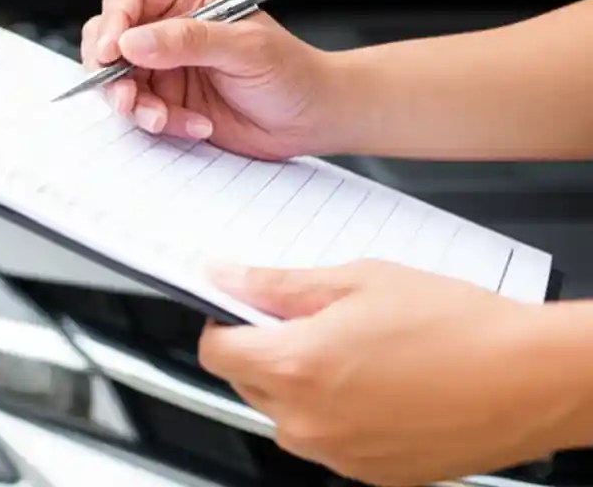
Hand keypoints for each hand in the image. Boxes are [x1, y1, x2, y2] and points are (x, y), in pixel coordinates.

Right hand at [81, 0, 339, 158]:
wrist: (313, 118)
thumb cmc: (292, 71)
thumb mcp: (242, 48)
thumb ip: (186, 41)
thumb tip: (132, 41)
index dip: (113, 23)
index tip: (110, 52)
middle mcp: (168, 28)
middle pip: (109, 38)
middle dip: (110, 70)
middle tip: (125, 95)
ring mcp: (164, 67)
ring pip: (117, 80)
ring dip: (134, 104)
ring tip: (162, 118)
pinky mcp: (167, 101)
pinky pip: (141, 111)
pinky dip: (160, 123)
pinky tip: (197, 125)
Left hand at [199, 260, 581, 485]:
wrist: (529, 380)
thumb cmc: (454, 324)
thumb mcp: (357, 281)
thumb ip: (278, 284)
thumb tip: (225, 277)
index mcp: (295, 366)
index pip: (216, 352)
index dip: (225, 324)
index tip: (247, 310)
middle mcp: (307, 421)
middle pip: (248, 383)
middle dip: (265, 351)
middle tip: (313, 322)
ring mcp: (338, 454)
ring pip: (286, 416)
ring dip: (300, 385)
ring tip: (356, 354)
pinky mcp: (370, 474)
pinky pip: (327, 441)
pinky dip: (336, 415)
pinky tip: (379, 386)